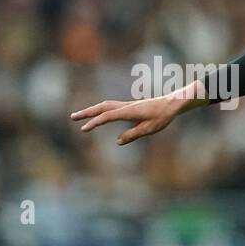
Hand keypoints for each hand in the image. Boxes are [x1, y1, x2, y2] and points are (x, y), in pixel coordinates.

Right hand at [70, 81, 203, 143]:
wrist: (171, 103)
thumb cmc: (162, 116)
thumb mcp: (149, 129)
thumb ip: (133, 135)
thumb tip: (118, 142)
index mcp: (128, 112)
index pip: (107, 117)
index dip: (94, 123)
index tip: (83, 129)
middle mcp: (125, 106)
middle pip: (101, 107)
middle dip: (86, 113)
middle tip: (72, 118)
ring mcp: (126, 105)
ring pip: (104, 105)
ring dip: (92, 110)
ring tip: (80, 116)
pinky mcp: (129, 106)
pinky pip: (111, 106)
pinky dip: (100, 109)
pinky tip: (97, 114)